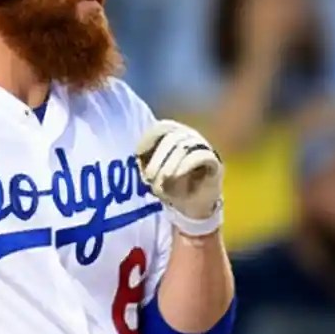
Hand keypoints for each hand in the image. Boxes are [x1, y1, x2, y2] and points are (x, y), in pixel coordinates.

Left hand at [136, 120, 223, 235]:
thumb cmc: (166, 183)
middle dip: (157, 161)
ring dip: (168, 167)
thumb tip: (120, 156)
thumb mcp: (150, 169)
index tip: (137, 157)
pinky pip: (199, 157)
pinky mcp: (214, 161)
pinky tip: (174, 179)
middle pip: (171, 139)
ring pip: (183, 148)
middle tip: (148, 179)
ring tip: (160, 185)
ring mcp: (202, 147)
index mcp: (172, 132)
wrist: (191, 205)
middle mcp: (188, 136)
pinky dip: (183, 167)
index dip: (147, 141)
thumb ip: (142, 158)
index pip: (159, 128)